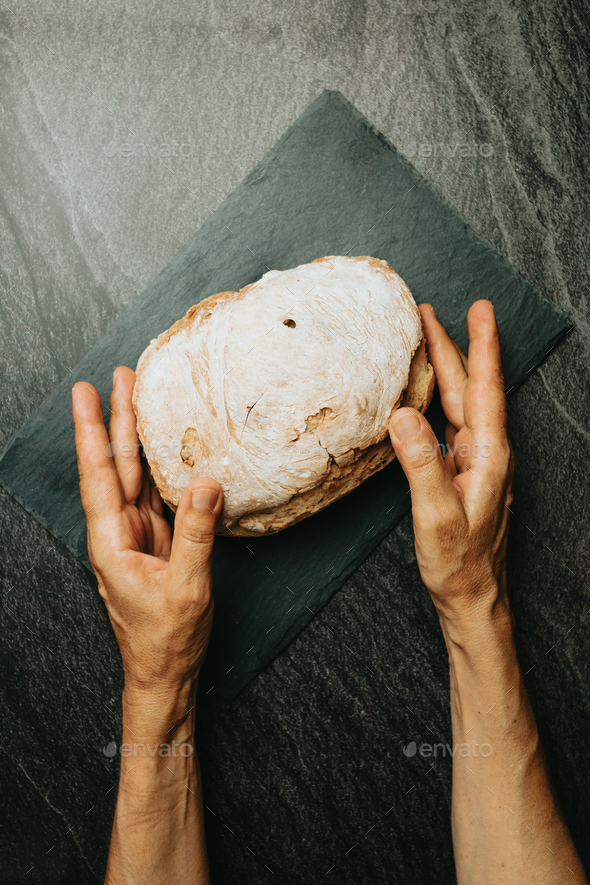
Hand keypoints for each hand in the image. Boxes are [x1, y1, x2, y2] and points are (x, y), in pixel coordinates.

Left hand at [72, 367, 221, 701]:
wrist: (163, 672)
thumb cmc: (166, 639)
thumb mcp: (187, 587)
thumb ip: (196, 534)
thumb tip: (205, 484)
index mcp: (112, 542)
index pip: (99, 476)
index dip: (93, 432)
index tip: (85, 395)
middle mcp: (118, 533)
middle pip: (116, 466)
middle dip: (116, 420)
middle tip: (118, 378)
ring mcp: (136, 537)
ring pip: (133, 477)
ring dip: (134, 438)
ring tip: (138, 398)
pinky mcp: (154, 543)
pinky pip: (154, 496)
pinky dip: (157, 468)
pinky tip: (164, 447)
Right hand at [388, 300, 514, 632]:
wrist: (473, 598)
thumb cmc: (459, 563)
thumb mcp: (436, 515)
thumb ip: (422, 463)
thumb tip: (403, 414)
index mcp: (489, 455)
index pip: (486, 388)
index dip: (480, 346)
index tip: (479, 309)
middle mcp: (487, 453)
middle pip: (470, 388)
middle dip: (453, 347)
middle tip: (430, 313)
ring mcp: (476, 463)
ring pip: (461, 404)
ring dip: (447, 369)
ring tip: (428, 340)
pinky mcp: (463, 474)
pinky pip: (451, 424)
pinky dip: (438, 400)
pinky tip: (426, 396)